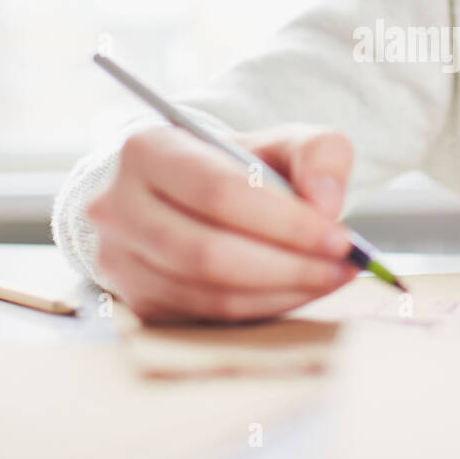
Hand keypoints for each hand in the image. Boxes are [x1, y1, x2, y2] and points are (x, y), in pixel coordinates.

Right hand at [85, 122, 360, 321]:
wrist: (187, 195)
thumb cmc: (238, 167)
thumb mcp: (282, 141)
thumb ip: (318, 153)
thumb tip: (325, 203)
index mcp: (147, 149)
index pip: (218, 191)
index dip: (284, 220)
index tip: (338, 236)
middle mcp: (118, 205)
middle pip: (208, 251)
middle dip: (287, 264)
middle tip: (341, 265)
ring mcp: (119, 259)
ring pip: (208, 292)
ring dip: (280, 292)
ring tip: (328, 278)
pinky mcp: (137, 302)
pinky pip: (206, 317)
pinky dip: (261, 309)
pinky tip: (298, 292)